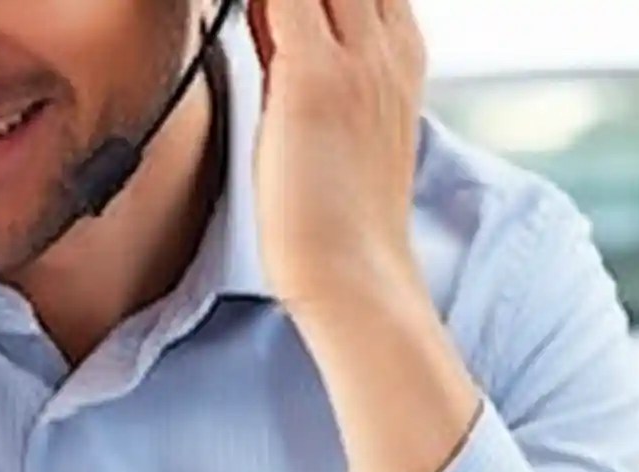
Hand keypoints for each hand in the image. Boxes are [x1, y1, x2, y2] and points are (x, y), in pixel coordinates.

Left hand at [247, 0, 427, 312]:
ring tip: (254, 25)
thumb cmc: (330, 213)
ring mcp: (355, 59)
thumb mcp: (329, 119)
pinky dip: (257, 1)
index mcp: (400, 54)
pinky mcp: (313, 79)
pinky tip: (238, 14)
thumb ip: (301, 60)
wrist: (353, 276)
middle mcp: (386, 45)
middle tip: (260, 19)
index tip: (274, 14)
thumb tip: (263, 20)